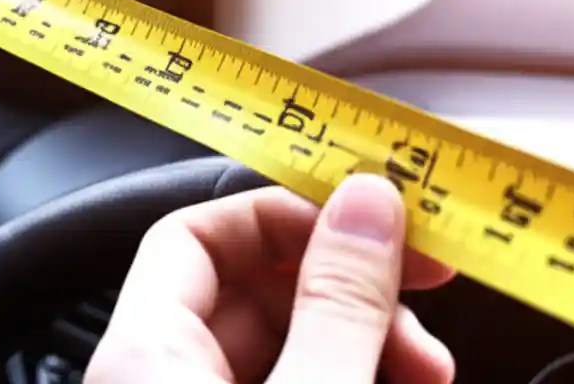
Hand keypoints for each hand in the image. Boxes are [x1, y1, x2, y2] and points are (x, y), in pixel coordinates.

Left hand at [85, 175, 455, 383]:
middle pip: (253, 287)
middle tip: (424, 284)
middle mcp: (161, 382)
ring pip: (287, 344)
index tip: (368, 215)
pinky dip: (353, 376)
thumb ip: (340, 305)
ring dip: (366, 335)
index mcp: (145, 355)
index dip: (283, 211)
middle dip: (349, 282)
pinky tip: (404, 381)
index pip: (195, 232)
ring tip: (428, 364)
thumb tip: (366, 207)